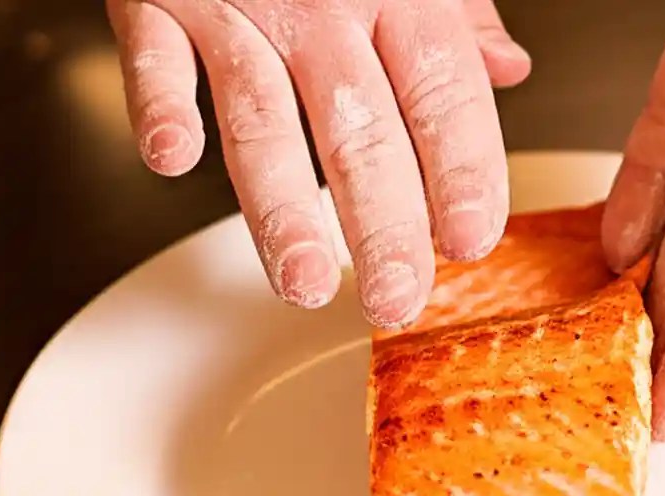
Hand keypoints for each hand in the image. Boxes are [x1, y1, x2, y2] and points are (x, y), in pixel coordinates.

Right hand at [107, 0, 530, 326]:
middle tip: (395, 298)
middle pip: (362, 128)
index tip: (471, 240)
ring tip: (305, 282)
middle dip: (382, 223)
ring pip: (266, 116)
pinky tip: (173, 159)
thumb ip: (456, 11)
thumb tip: (508, 68)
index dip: (462, 170)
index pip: (444, 93)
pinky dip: (159, 103)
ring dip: (282, 206)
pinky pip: (157, 55)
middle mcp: (324, 0)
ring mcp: (240, 0)